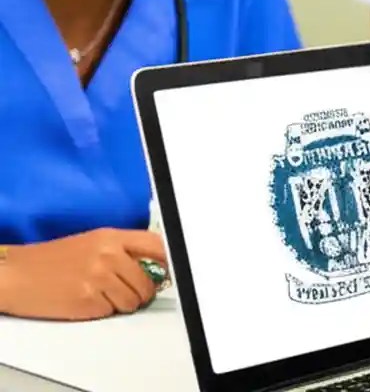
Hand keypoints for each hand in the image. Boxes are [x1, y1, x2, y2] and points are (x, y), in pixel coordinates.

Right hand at [0, 229, 167, 320]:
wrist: (15, 274)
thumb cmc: (51, 260)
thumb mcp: (91, 242)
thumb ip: (124, 251)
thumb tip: (159, 265)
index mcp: (111, 237)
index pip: (158, 246)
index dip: (170, 261)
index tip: (173, 271)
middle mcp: (108, 256)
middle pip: (148, 282)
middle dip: (141, 292)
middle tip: (125, 291)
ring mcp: (98, 278)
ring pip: (133, 301)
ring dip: (123, 304)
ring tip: (101, 295)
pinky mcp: (87, 301)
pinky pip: (112, 312)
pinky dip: (103, 311)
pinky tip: (86, 301)